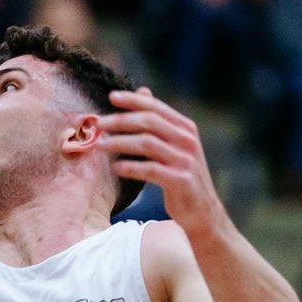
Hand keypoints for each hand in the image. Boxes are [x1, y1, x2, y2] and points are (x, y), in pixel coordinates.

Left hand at [98, 88, 218, 221]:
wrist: (203, 211)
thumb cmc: (181, 176)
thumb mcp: (174, 145)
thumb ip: (158, 122)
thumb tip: (142, 90)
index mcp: (186, 128)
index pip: (155, 108)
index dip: (133, 100)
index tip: (111, 96)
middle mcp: (187, 140)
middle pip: (148, 122)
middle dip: (120, 121)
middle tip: (99, 124)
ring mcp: (185, 160)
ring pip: (146, 144)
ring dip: (119, 143)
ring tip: (99, 146)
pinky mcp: (181, 180)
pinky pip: (150, 170)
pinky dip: (130, 167)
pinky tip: (116, 168)